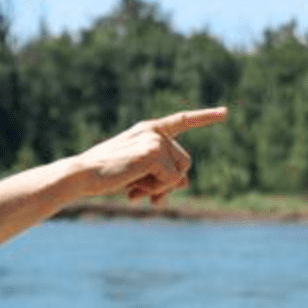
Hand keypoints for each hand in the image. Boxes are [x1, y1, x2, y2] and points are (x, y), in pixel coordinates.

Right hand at [73, 107, 228, 204]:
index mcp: (148, 130)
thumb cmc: (106, 176)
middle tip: (142, 195)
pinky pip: (171, 180)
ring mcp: (154, 140)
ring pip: (180, 173)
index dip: (204, 117)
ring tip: (135, 191)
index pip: (181, 120)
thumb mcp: (139, 174)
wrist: (81, 176)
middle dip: (169, 183)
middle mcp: (154, 131)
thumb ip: (163, 175)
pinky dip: (156, 190)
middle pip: (185, 161)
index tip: (225, 113)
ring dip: (161, 188)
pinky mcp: (153, 153)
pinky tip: (133, 190)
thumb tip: (186, 182)